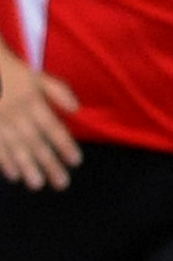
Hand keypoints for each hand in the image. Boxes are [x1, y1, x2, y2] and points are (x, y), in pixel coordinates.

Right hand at [0, 45, 81, 190]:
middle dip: (49, 164)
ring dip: (27, 168)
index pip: (52, 128)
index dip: (64, 145)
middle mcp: (17, 115)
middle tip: (62, 183)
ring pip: (15, 149)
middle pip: (36, 143)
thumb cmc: (14, 75)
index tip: (76, 161)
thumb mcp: (39, 77)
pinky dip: (5, 163)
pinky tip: (14, 176)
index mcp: (33, 102)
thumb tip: (77, 110)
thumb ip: (59, 92)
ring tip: (38, 185)